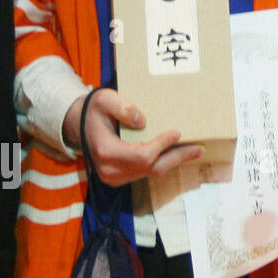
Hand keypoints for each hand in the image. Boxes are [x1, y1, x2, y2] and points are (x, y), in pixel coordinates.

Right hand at [62, 88, 202, 186]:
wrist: (78, 125)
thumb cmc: (94, 110)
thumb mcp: (104, 99)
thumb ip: (121, 107)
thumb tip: (142, 120)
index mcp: (106, 151)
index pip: (141, 155)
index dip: (162, 145)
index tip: (178, 132)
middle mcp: (109, 169)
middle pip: (150, 168)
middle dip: (177, 157)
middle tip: (199, 148)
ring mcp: (114, 177)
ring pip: (151, 172)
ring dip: (173, 161)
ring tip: (195, 150)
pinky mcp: (120, 178)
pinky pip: (146, 173)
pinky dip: (163, 163)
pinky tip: (178, 153)